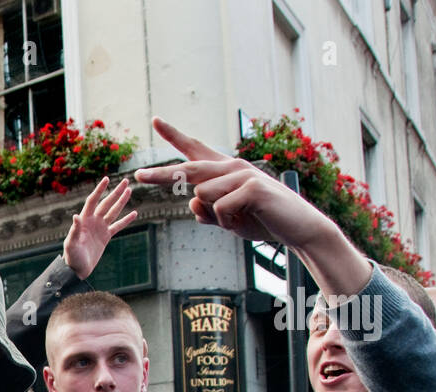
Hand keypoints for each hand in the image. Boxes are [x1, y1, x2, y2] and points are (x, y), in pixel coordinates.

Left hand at [63, 177, 137, 278]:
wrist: (77, 270)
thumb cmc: (72, 257)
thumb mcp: (71, 244)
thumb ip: (74, 231)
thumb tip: (76, 216)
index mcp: (84, 220)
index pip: (93, 201)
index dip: (99, 190)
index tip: (106, 179)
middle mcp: (93, 221)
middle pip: (106, 203)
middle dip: (115, 192)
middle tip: (125, 181)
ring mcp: (100, 228)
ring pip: (113, 212)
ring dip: (121, 202)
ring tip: (129, 190)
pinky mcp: (106, 237)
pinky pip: (118, 226)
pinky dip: (126, 220)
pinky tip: (134, 213)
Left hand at [135, 117, 344, 249]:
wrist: (298, 228)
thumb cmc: (262, 221)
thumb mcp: (228, 219)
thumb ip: (208, 212)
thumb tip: (192, 203)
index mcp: (225, 171)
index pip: (195, 150)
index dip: (175, 135)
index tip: (155, 120)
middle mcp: (232, 166)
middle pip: (188, 169)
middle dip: (162, 175)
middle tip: (137, 176)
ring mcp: (243, 174)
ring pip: (202, 195)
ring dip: (215, 217)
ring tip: (239, 219)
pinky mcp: (252, 187)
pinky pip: (220, 208)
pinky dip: (227, 222)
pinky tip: (246, 220)